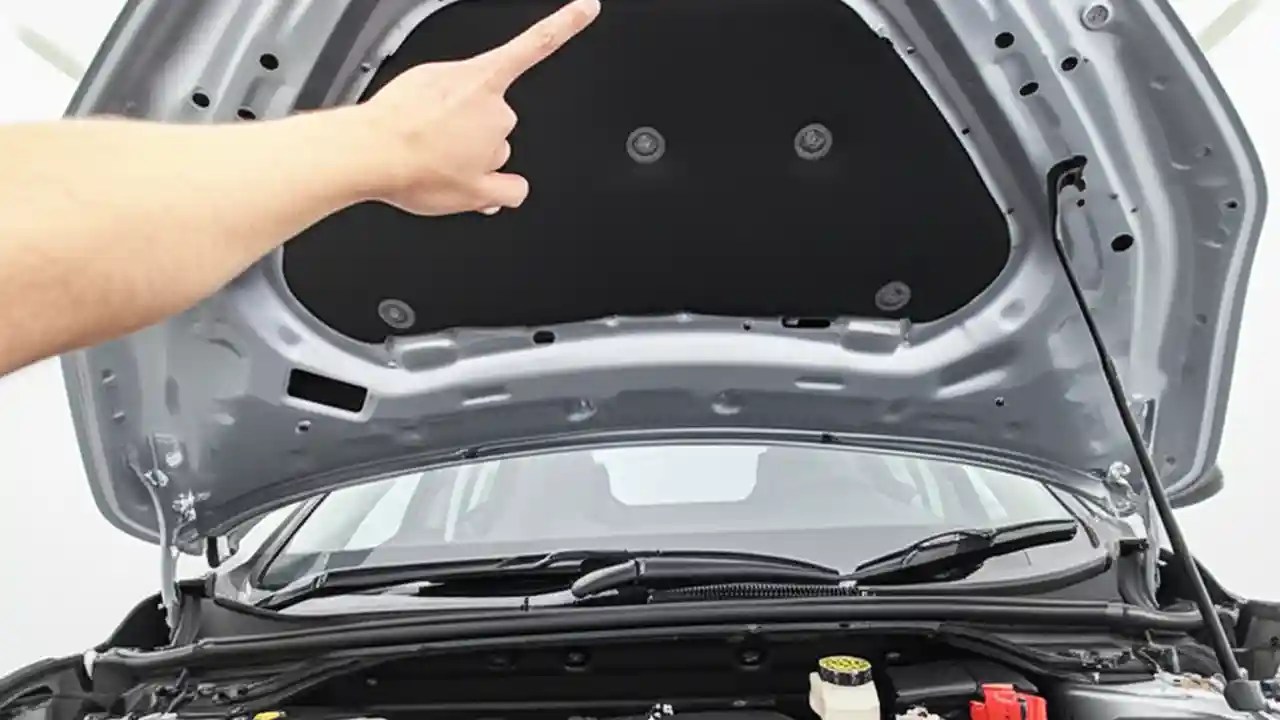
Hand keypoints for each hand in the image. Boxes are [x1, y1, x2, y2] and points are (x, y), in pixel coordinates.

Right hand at [356, 0, 599, 215]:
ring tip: (436, 159)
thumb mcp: (425, 82)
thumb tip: (474, 115)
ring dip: (473, 159)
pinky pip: (510, 191)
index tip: (588, 8)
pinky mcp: (483, 185)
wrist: (372, 149)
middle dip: (476, 129)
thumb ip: (458, 99)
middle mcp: (497, 114)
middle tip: (441, 135)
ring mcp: (493, 150)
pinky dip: (499, 193)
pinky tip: (483, 197)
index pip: (534, 45)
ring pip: (495, 156)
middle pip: (498, 124)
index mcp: (481, 78)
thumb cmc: (391, 116)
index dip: (565, 24)